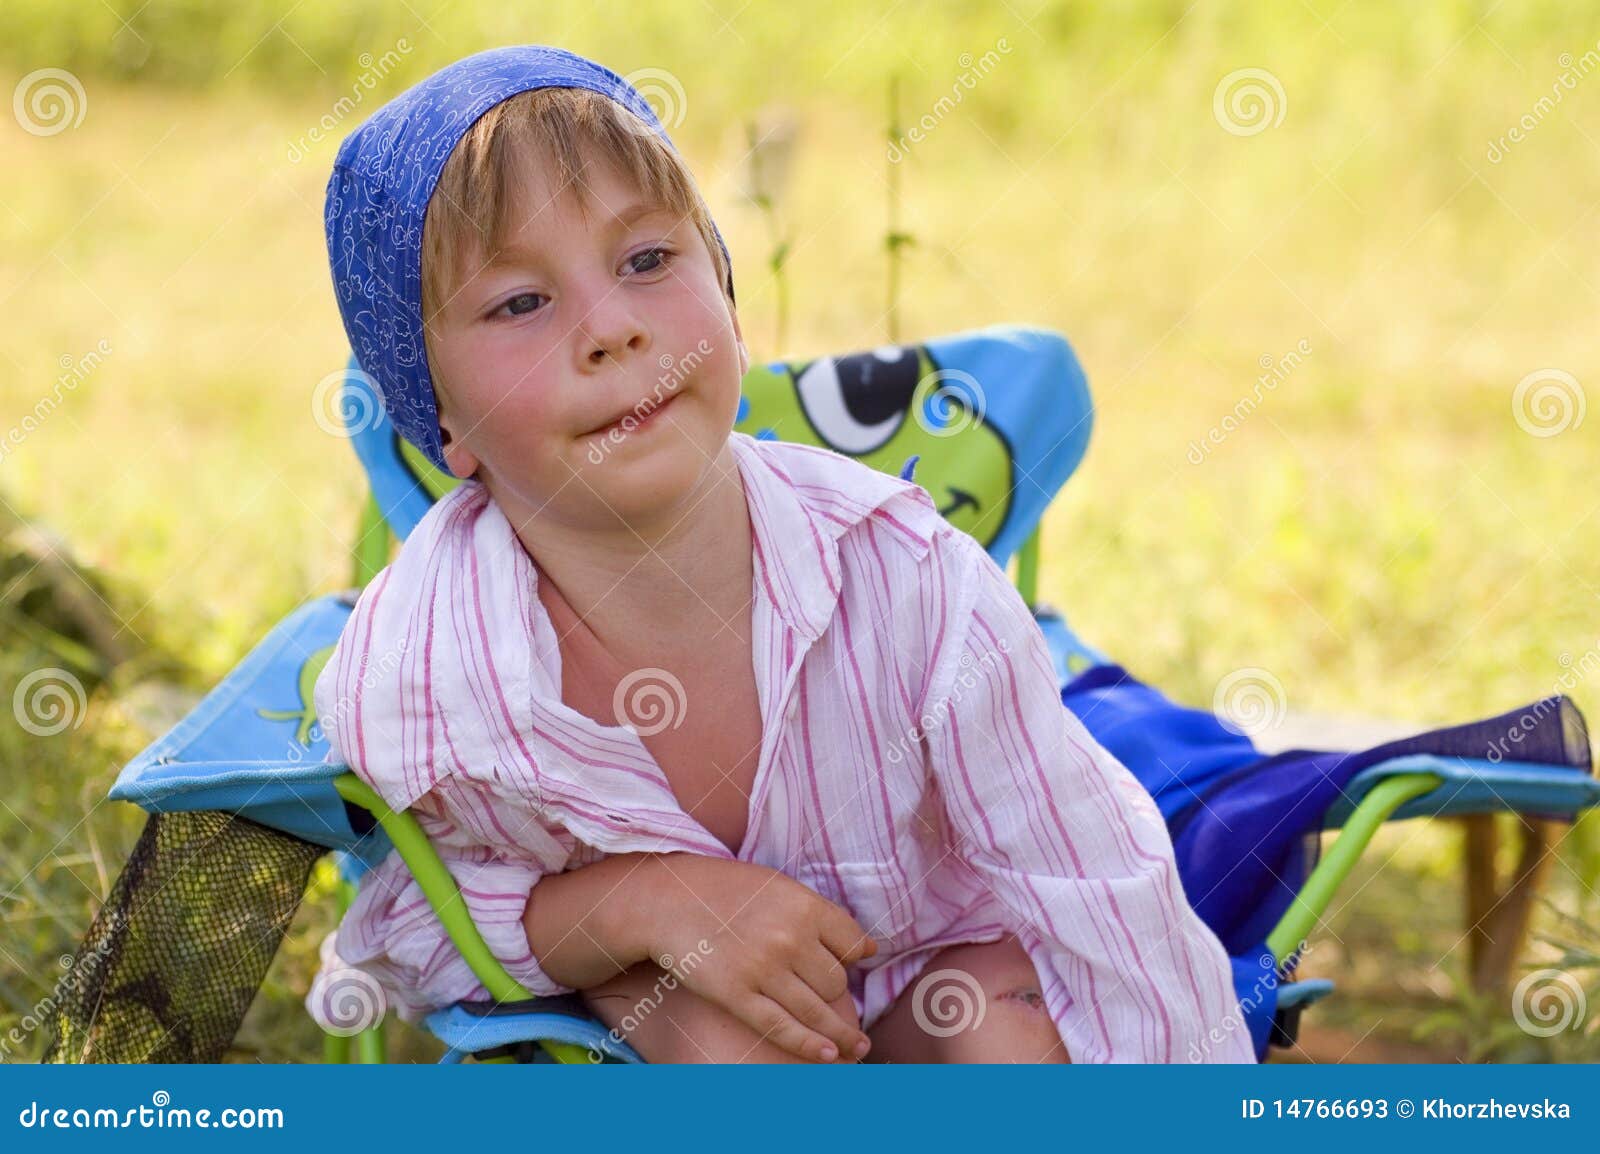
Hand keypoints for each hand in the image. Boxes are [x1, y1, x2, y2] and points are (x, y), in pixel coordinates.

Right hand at [638, 853, 878, 1062]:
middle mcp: (789, 938)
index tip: (851, 968)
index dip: (854, 959)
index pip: (853, 944)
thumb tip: (869, 949)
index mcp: (804, 906)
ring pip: (817, 1010)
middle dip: (837, 993)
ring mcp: (763, 970)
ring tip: (857, 1049)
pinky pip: (782, 1028)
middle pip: (836, 981)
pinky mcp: (737, 995)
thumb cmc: (726, 890)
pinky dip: (809, 1045)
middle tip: (831, 998)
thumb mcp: (779, 886)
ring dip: (841, 1034)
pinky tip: (827, 1055)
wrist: (668, 899)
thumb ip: (822, 914)